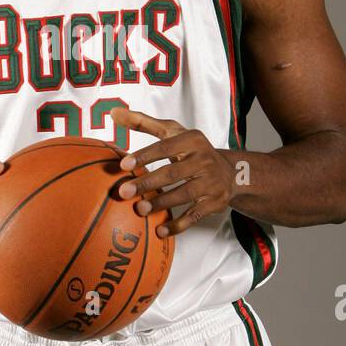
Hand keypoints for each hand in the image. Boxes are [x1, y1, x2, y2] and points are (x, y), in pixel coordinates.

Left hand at [108, 108, 234, 237]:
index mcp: (192, 140)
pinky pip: (194, 216)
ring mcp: (211, 182)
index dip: (144, 156)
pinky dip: (178, 225)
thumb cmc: (192, 150)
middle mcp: (204, 160)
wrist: (232, 171)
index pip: (165, 147)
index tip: (123, 165)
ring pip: (184, 194)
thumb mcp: (173, 132)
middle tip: (124, 192)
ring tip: (140, 210)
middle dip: (147, 183)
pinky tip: (160, 231)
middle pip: (172, 173)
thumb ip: (143, 123)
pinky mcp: (215, 202)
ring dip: (161, 203)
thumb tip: (114, 113)